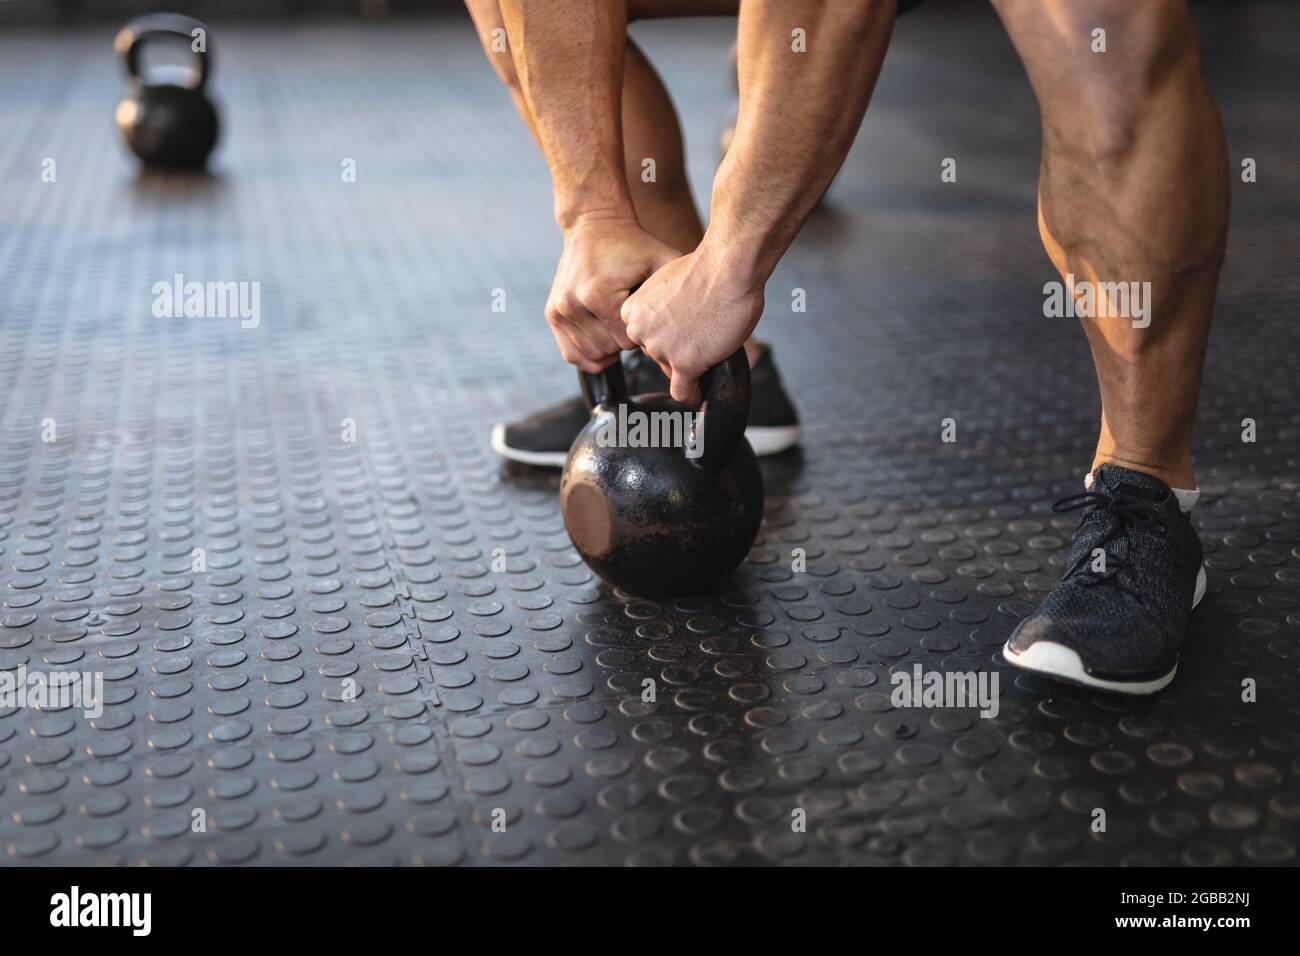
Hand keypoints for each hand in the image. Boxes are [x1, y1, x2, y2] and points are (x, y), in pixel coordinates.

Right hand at [545, 214, 680, 372]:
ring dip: (609, 345)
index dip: (642, 330)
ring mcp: (559, 310)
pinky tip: (605, 338)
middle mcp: (572, 304)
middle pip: (610, 350)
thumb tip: (694, 327)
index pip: (627, 341)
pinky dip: (590, 353)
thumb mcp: (661, 260)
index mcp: (598, 294)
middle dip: (626, 338)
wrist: (593, 225)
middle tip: (632, 314)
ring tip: (618, 321)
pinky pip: (572, 354)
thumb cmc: (633, 246)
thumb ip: (678, 292)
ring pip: (593, 354)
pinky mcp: (552, 314)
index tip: (646, 310)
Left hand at [621, 244, 762, 401]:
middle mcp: (640, 332)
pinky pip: (683, 391)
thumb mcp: (664, 281)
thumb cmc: (705, 268)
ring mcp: (661, 349)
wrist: (727, 269)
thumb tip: (668, 322)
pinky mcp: (685, 363)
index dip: (663, 334)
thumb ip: (657, 305)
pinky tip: (701, 390)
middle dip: (676, 349)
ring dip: (690, 364)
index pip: (642, 338)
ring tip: (710, 346)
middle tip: (699, 334)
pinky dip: (693, 393)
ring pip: (671, 371)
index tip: (678, 331)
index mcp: (632, 312)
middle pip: (656, 356)